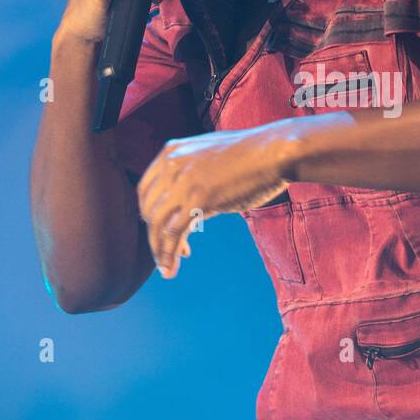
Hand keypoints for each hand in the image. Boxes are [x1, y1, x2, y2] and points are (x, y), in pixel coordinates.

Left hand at [137, 121, 298, 277]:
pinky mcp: (198, 198)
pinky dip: (169, 254)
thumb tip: (188, 208)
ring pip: (157, 224)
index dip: (150, 216)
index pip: (145, 191)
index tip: (161, 233)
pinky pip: (173, 233)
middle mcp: (171, 164)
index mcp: (171, 152)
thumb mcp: (209, 159)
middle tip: (166, 254)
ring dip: (159, 251)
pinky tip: (172, 268)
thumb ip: (192, 177)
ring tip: (167, 269)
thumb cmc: (251, 156)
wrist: (274, 151)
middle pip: (148, 210)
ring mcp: (183, 181)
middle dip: (154, 237)